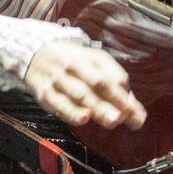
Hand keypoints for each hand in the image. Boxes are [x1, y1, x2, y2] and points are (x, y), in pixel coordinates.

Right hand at [23, 40, 146, 130]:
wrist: (35, 53)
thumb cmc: (72, 63)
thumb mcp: (94, 64)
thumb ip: (115, 84)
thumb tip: (134, 109)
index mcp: (91, 58)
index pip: (111, 76)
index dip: (125, 96)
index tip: (137, 115)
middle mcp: (75, 66)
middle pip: (97, 83)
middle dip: (113, 101)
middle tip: (126, 117)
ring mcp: (59, 79)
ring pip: (79, 93)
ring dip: (96, 108)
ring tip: (112, 120)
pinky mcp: (45, 93)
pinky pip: (59, 103)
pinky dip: (71, 112)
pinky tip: (83, 118)